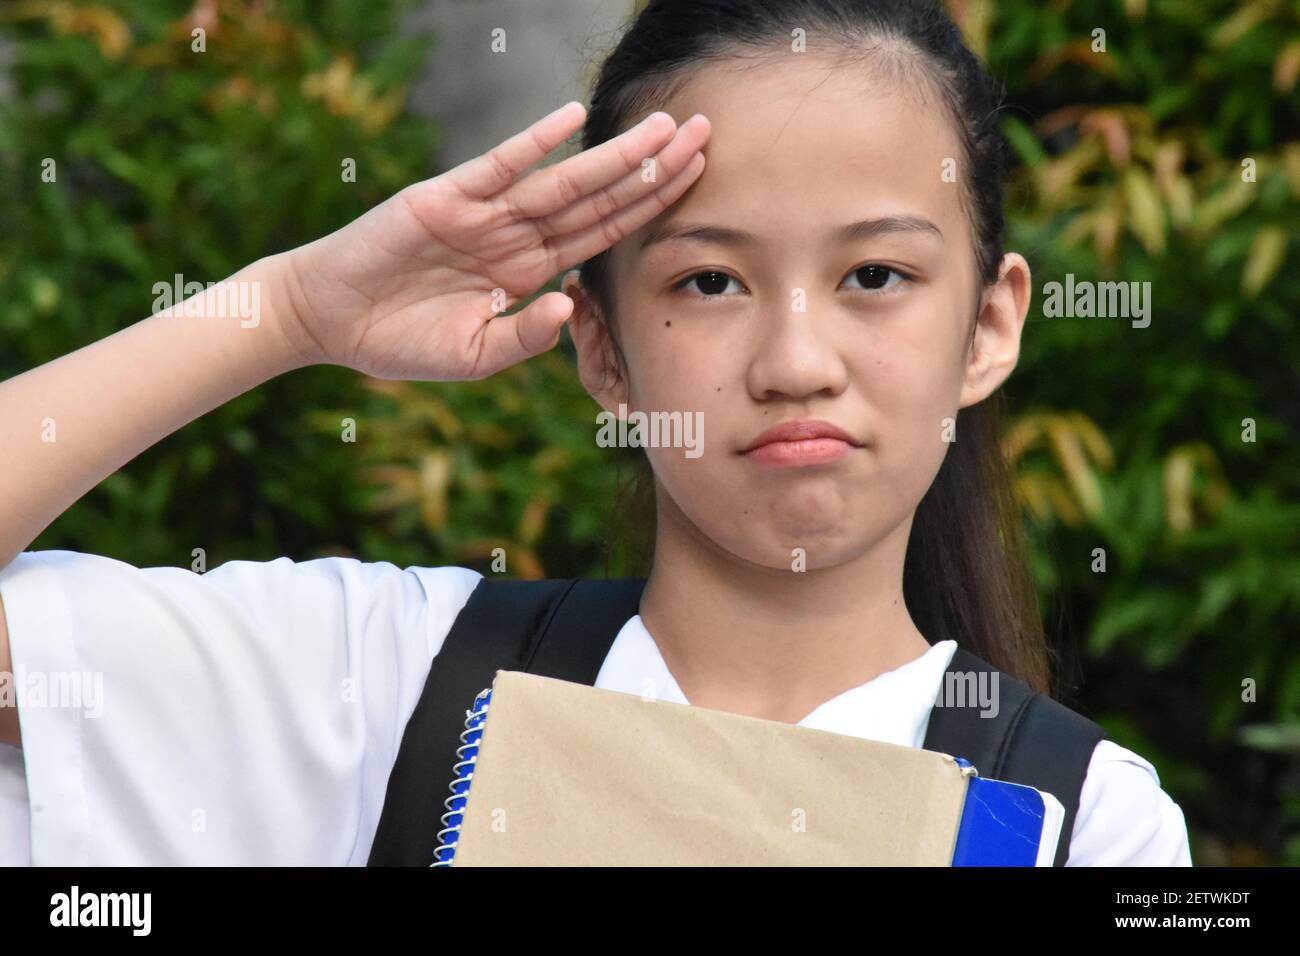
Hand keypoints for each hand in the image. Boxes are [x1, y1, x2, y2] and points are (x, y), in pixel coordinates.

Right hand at [276, 101, 709, 380]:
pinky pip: (496, 168)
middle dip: (653, 168)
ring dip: (613, 155)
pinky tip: (569, 119)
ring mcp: (484, 213)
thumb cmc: (400, 340)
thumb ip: (524, 338)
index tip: (698, 179)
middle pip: (599, 197)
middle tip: (707, 133)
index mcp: (529, 269)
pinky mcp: (444, 199)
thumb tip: (570, 307)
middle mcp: (516, 234)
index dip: (651, 205)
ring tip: (664, 128)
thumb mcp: (473, 356)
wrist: (329, 321)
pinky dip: (531, 144)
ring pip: (562, 181)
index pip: (603, 231)